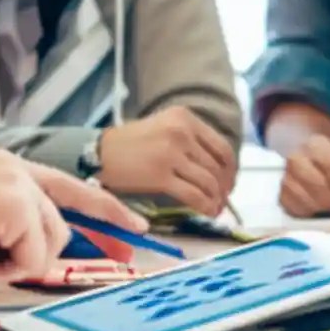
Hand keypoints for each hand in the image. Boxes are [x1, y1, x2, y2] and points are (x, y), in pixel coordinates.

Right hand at [0, 150, 147, 283]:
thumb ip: (17, 227)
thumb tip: (56, 253)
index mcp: (8, 168)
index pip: (72, 188)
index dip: (109, 211)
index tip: (139, 228)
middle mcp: (17, 168)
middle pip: (61, 228)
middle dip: (35, 257)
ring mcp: (17, 183)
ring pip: (50, 245)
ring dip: (12, 265)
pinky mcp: (14, 204)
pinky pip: (34, 257)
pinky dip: (4, 270)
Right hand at [98, 106, 237, 217]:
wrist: (98, 153)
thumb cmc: (131, 144)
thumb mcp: (165, 128)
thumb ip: (191, 141)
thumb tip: (219, 171)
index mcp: (185, 118)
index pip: (222, 147)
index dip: (231, 169)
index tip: (229, 182)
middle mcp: (181, 132)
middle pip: (218, 166)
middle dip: (224, 188)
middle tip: (223, 200)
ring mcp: (171, 153)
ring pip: (209, 182)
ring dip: (216, 199)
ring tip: (215, 208)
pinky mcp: (161, 175)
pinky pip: (194, 195)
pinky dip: (205, 206)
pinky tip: (206, 212)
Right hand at [279, 135, 329, 216]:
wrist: (309, 160)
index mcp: (316, 144)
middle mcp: (296, 158)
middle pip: (317, 184)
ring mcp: (286, 177)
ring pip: (306, 199)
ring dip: (324, 208)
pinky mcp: (281, 195)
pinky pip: (296, 209)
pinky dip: (310, 212)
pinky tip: (319, 209)